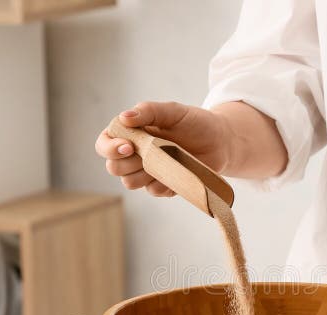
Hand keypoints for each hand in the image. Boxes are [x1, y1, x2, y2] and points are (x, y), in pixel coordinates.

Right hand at [95, 101, 231, 196]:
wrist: (221, 141)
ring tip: (168, 159)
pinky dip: (164, 183)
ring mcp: (148, 172)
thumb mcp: (173, 111)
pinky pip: (154, 191)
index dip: (109, 148)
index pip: (105, 144)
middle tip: (150, 153)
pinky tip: (178, 171)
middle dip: (126, 163)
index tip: (128, 147)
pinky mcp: (163, 185)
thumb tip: (124, 117)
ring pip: (130, 183)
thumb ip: (149, 111)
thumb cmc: (196, 122)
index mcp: (131, 133)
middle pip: (114, 167)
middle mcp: (135, 154)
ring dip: (145, 173)